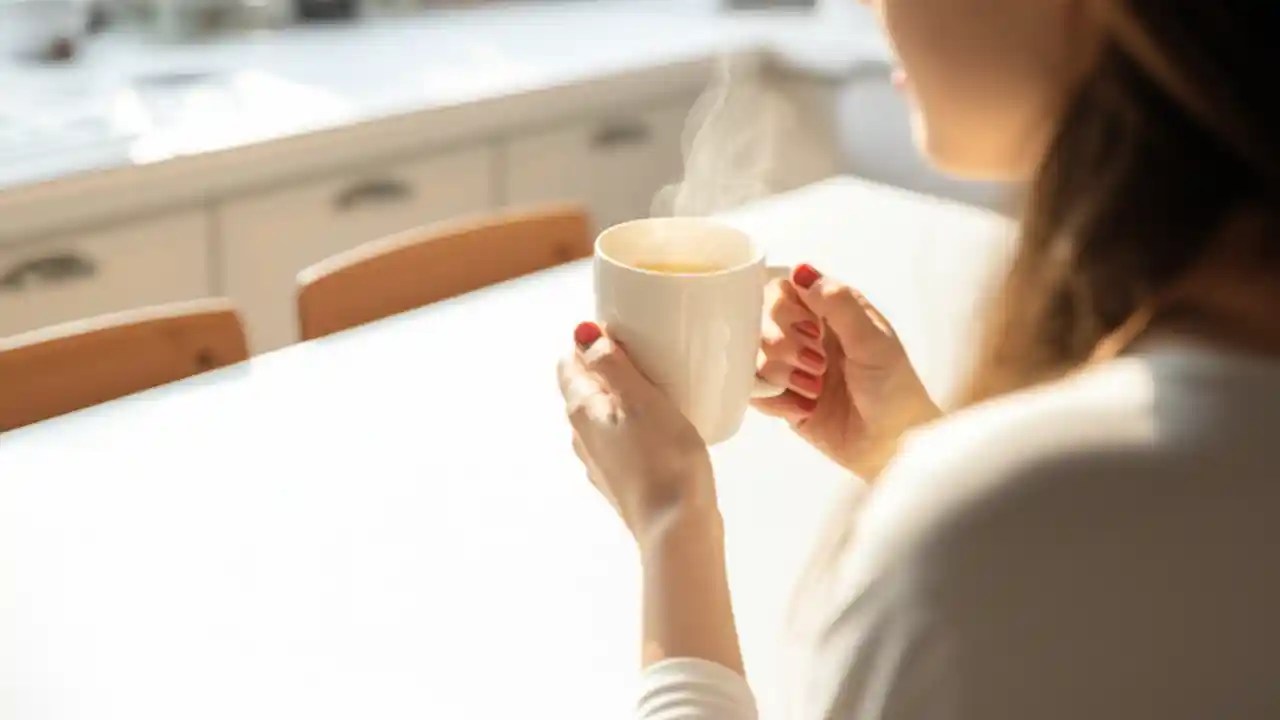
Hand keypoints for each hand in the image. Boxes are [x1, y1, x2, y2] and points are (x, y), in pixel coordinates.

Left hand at [557, 322, 716, 540]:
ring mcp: (601, 462)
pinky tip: (662, 428)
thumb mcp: (640, 399)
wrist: (678, 527)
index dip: (590, 342)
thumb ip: (611, 364)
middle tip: (645, 354)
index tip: (623, 332)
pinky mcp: (623, 480)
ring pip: (604, 416)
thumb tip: (582, 332)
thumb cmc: (664, 460)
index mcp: (581, 411)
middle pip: (586, 389)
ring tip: (658, 388)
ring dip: (624, 398)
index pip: (569, 363)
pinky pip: (622, 441)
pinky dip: (636, 426)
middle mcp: (583, 437)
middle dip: (608, 367)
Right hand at [753, 264, 940, 477]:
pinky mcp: (781, 399)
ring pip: (753, 355)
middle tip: (818, 364)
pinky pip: (753, 390)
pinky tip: (803, 409)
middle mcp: (805, 334)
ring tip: (814, 390)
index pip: (782, 288)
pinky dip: (775, 400)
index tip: (809, 327)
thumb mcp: (873, 341)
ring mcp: (790, 367)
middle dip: (783, 344)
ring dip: (782, 374)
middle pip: (759, 319)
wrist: (891, 446)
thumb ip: (838, 304)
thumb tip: (801, 269)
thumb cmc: (894, 390)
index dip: (785, 307)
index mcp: (829, 312)